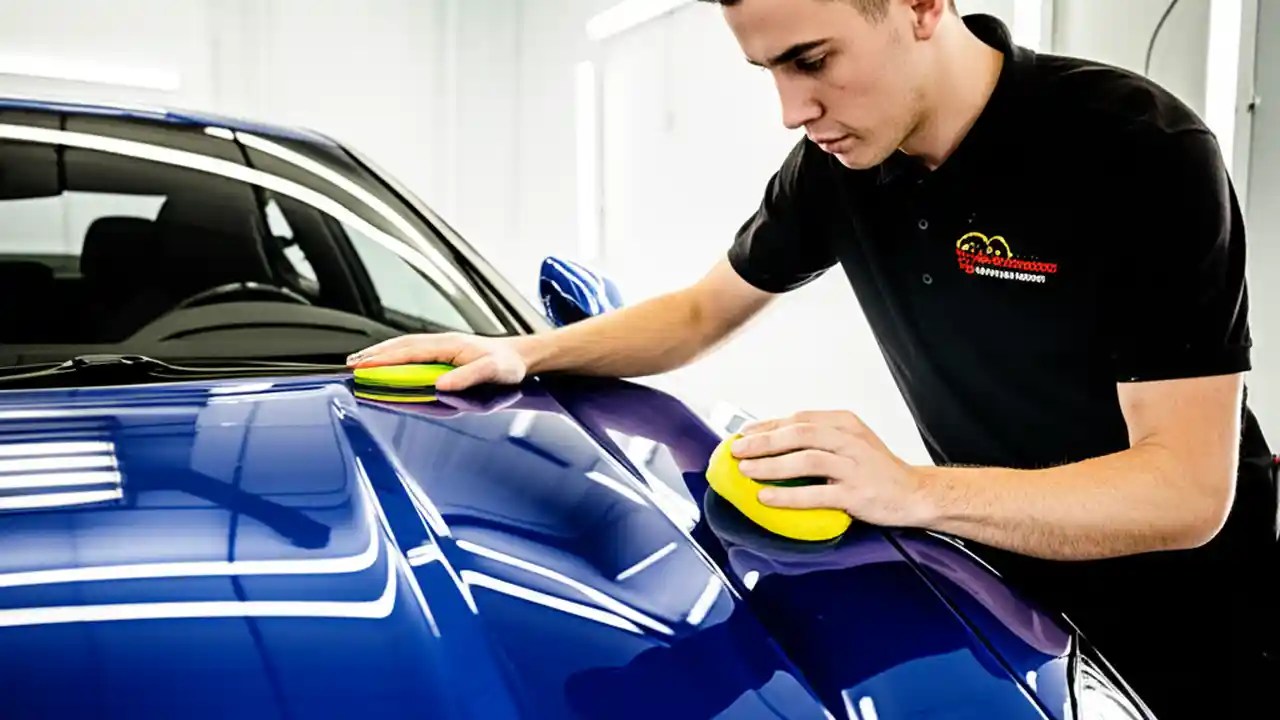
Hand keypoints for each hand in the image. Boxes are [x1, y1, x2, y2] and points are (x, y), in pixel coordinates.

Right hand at [346, 332, 527, 391]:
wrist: (521, 356)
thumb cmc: (507, 364)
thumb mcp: (492, 371)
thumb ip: (467, 377)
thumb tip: (440, 385)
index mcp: (449, 345)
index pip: (409, 352)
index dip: (385, 360)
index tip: (364, 366)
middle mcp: (441, 343)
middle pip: (400, 346)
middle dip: (374, 355)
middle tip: (350, 365)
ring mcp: (441, 346)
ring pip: (404, 347)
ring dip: (381, 354)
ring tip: (359, 362)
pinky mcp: (443, 353)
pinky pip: (412, 352)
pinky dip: (394, 355)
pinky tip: (387, 362)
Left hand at [729, 410, 931, 527]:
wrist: (915, 493)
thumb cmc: (876, 469)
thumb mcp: (850, 442)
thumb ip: (819, 438)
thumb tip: (773, 439)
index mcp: (845, 423)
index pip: (799, 419)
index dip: (767, 426)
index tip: (742, 434)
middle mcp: (849, 440)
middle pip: (798, 434)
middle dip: (763, 442)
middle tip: (736, 450)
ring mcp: (854, 467)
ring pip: (805, 460)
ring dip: (771, 466)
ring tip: (746, 471)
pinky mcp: (856, 494)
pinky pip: (816, 494)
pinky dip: (788, 496)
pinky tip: (766, 498)